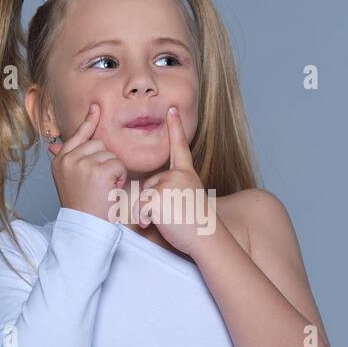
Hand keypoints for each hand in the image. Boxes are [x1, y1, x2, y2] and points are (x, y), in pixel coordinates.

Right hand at [49, 103, 126, 222]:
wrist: (83, 227)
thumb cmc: (81, 207)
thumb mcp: (67, 180)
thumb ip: (66, 160)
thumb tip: (54, 145)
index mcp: (60, 161)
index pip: (77, 135)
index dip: (89, 121)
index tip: (96, 106)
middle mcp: (67, 159)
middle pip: (98, 144)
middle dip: (105, 161)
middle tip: (98, 184)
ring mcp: (82, 164)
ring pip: (110, 154)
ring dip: (113, 171)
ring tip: (103, 189)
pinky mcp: (97, 170)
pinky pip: (118, 164)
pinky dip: (119, 177)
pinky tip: (109, 190)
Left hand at [130, 106, 213, 254]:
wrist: (207, 237)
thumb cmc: (197, 225)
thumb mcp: (188, 199)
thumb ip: (172, 188)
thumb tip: (151, 195)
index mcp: (186, 173)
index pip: (180, 147)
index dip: (175, 127)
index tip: (171, 109)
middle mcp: (176, 174)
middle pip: (149, 184)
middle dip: (153, 201)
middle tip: (175, 214)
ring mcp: (166, 184)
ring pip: (143, 196)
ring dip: (150, 212)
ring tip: (171, 219)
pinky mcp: (155, 197)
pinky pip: (140, 208)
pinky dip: (145, 220)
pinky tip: (162, 223)